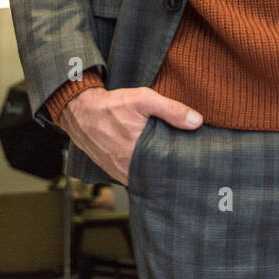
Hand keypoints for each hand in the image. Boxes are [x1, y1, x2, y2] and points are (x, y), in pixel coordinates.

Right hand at [57, 85, 203, 185]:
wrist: (81, 113)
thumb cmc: (112, 105)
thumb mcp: (143, 99)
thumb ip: (171, 110)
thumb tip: (197, 121)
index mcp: (139, 151)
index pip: (169, 168)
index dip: (182, 166)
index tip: (195, 163)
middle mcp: (129, 167)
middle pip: (159, 176)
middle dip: (173, 172)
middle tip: (188, 166)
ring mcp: (120, 173)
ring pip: (147, 179)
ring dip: (158, 174)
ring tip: (173, 167)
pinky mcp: (114, 173)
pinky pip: (134, 178)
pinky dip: (144, 174)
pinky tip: (153, 166)